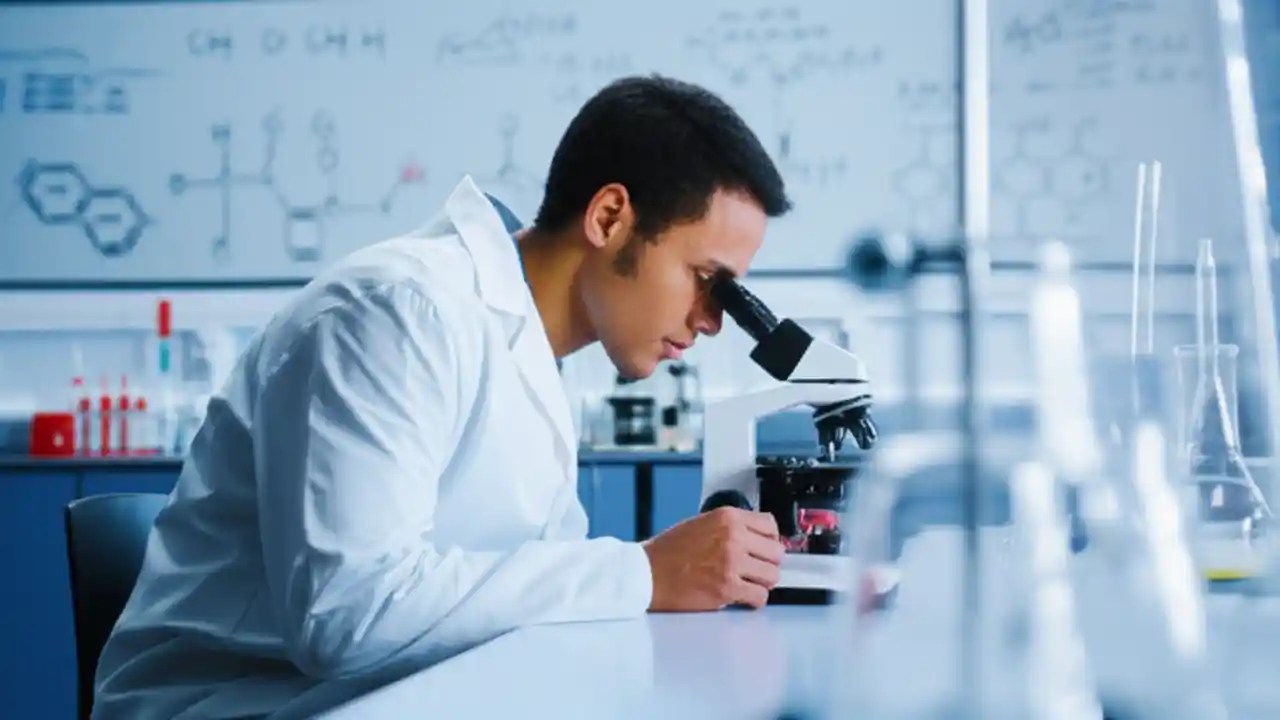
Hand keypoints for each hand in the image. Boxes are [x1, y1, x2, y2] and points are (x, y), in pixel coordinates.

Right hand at [642, 507, 784, 611]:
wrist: (646, 573)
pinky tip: (741, 597)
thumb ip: (730, 528)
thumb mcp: (701, 524)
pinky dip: (753, 600)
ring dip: (762, 582)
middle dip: (767, 563)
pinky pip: (759, 597)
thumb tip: (755, 539)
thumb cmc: (668, 551)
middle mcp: (733, 537)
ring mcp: (732, 563)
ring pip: (772, 576)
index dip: (769, 540)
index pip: (770, 525)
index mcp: (727, 517)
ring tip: (747, 584)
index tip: (763, 549)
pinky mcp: (727, 588)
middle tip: (754, 570)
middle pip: (776, 552)